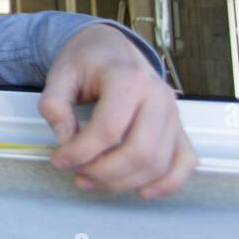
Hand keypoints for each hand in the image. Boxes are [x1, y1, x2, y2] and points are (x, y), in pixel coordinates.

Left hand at [38, 23, 197, 198]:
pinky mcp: (178, 127)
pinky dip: (168, 183)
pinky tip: (142, 191)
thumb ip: (54, 104)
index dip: (79, 152)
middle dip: (103, 172)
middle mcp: (158, 97)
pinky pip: (184, 162)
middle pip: (139, 152)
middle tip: (76, 174)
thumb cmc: (87, 60)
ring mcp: (173, 114)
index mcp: (127, 78)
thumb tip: (64, 140)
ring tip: (92, 180)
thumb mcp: (60, 73)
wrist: (112, 46)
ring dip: (124, 181)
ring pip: (158, 163)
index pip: (107, 129)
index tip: (59, 159)